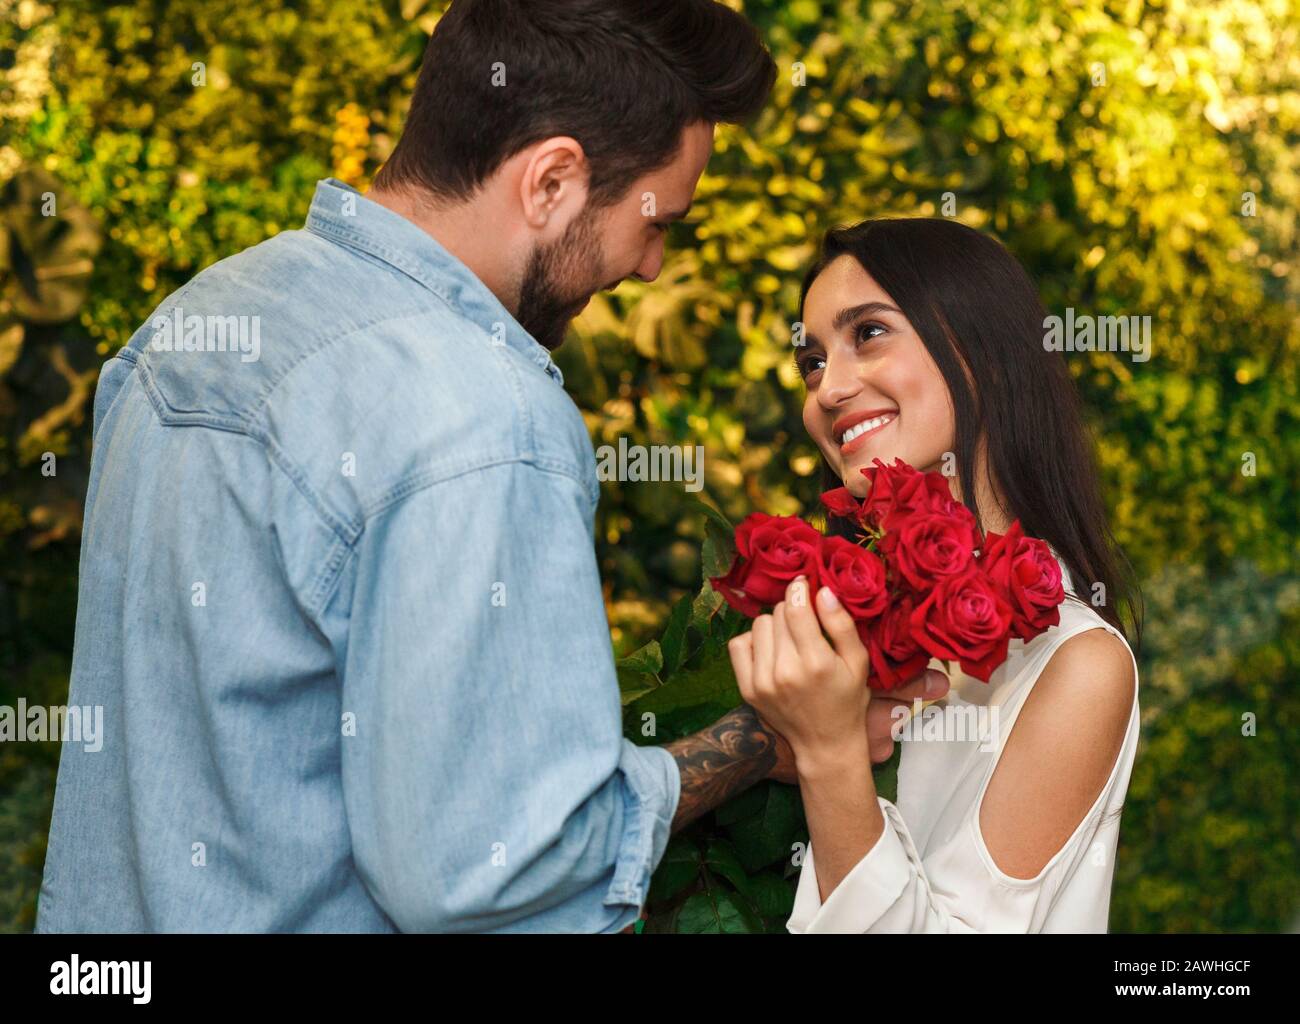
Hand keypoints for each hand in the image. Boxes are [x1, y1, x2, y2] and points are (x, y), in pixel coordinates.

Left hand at [732, 581, 951, 781]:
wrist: (825, 743)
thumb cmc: (847, 699)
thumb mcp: (858, 662)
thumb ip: (842, 625)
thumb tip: (823, 591)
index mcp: (816, 663)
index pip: (795, 609)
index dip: (799, 590)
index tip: (804, 584)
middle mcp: (785, 672)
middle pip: (776, 613)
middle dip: (792, 611)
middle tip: (805, 626)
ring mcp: (762, 682)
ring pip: (758, 625)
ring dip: (774, 626)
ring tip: (790, 641)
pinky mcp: (747, 689)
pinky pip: (739, 644)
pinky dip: (754, 641)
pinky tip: (771, 651)